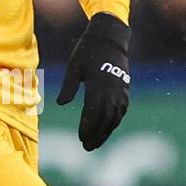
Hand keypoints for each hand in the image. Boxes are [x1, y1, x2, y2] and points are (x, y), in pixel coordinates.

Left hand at [56, 11, 130, 149]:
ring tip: (96, 143)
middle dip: (96, 134)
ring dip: (106, 132)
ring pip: (115, 117)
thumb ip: (68, 86)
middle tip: (87, 147)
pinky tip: (108, 129)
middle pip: (105, 119)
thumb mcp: (74, 67)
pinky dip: (114, 122)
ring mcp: (121, 91)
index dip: (87, 127)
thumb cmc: (87, 51)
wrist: (110, 38)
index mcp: (98, 85)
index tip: (81, 138)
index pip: (93, 112)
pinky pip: (121, 111)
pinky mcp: (125, 89)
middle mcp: (112, 91)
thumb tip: (61, 104)